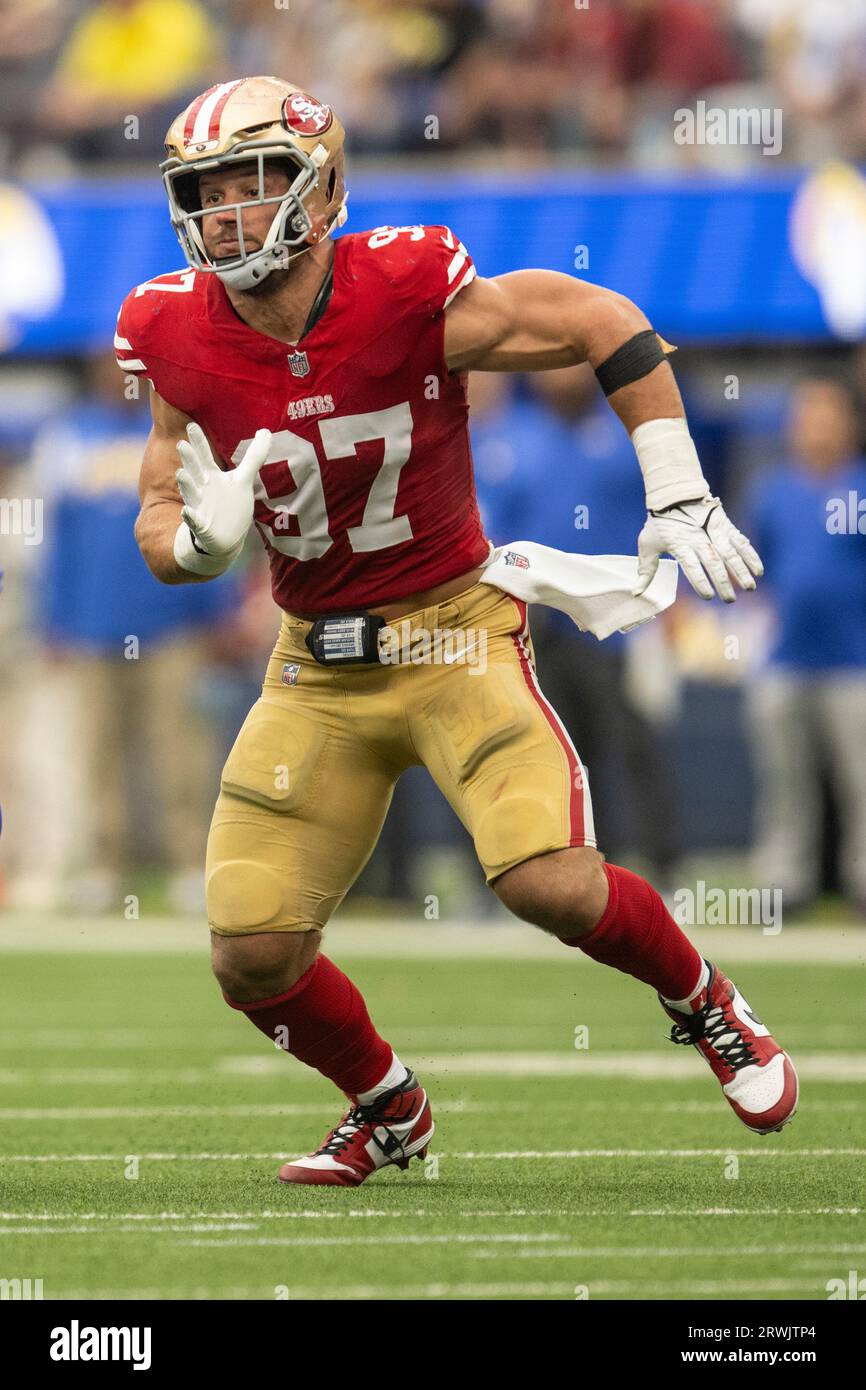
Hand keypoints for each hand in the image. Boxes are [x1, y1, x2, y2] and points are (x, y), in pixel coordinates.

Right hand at [175, 423, 271, 557]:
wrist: (224, 538)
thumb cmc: (230, 505)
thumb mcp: (243, 480)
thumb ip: (253, 456)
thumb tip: (266, 431)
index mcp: (210, 476)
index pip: (204, 455)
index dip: (199, 442)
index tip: (192, 424)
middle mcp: (201, 488)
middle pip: (194, 470)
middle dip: (188, 459)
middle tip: (182, 444)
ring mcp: (198, 506)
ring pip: (190, 493)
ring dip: (185, 484)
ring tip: (181, 473)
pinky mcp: (200, 525)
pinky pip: (192, 520)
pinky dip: (189, 516)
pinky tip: (186, 511)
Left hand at [633, 495, 763, 602]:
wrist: (676, 492)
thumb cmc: (660, 522)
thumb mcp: (647, 543)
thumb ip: (645, 570)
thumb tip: (636, 593)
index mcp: (680, 543)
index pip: (691, 565)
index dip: (699, 581)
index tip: (707, 596)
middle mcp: (699, 538)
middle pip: (713, 562)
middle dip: (723, 582)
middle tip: (729, 600)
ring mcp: (714, 531)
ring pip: (730, 553)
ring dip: (742, 571)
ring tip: (749, 588)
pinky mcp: (726, 526)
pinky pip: (741, 542)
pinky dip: (750, 556)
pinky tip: (759, 571)